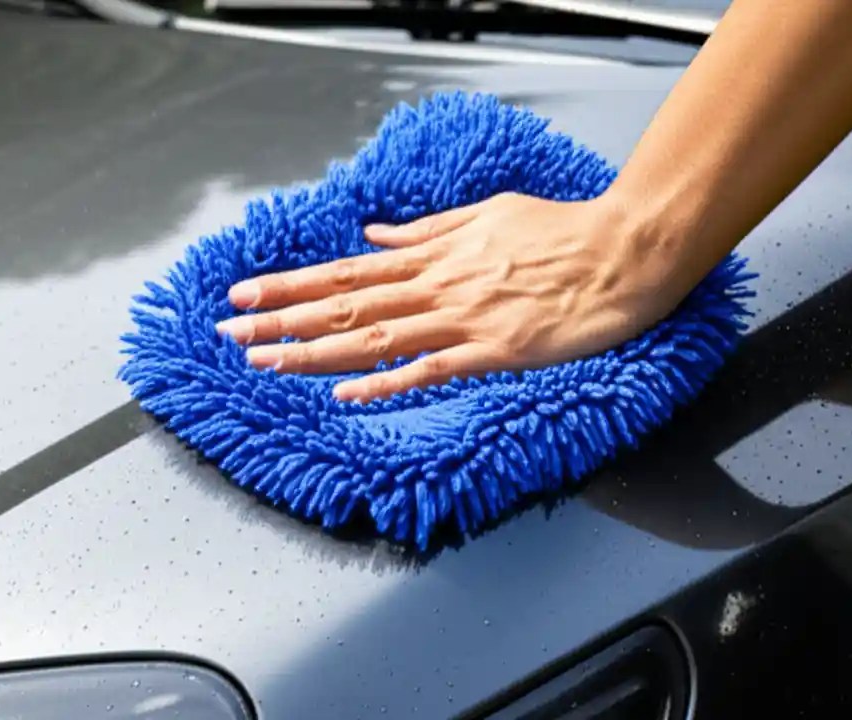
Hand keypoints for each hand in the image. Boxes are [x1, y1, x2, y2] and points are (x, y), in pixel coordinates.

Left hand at [216, 192, 696, 402]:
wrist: (622, 251)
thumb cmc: (560, 230)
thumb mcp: (486, 213)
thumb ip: (427, 229)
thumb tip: (374, 231)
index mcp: (433, 254)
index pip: (346, 271)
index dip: (290, 283)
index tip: (245, 291)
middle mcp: (437, 285)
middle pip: (344, 304)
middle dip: (281, 318)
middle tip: (229, 330)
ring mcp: (463, 318)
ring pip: (374, 336)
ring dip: (314, 351)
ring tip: (264, 361)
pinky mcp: (496, 350)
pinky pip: (432, 369)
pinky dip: (388, 382)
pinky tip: (348, 395)